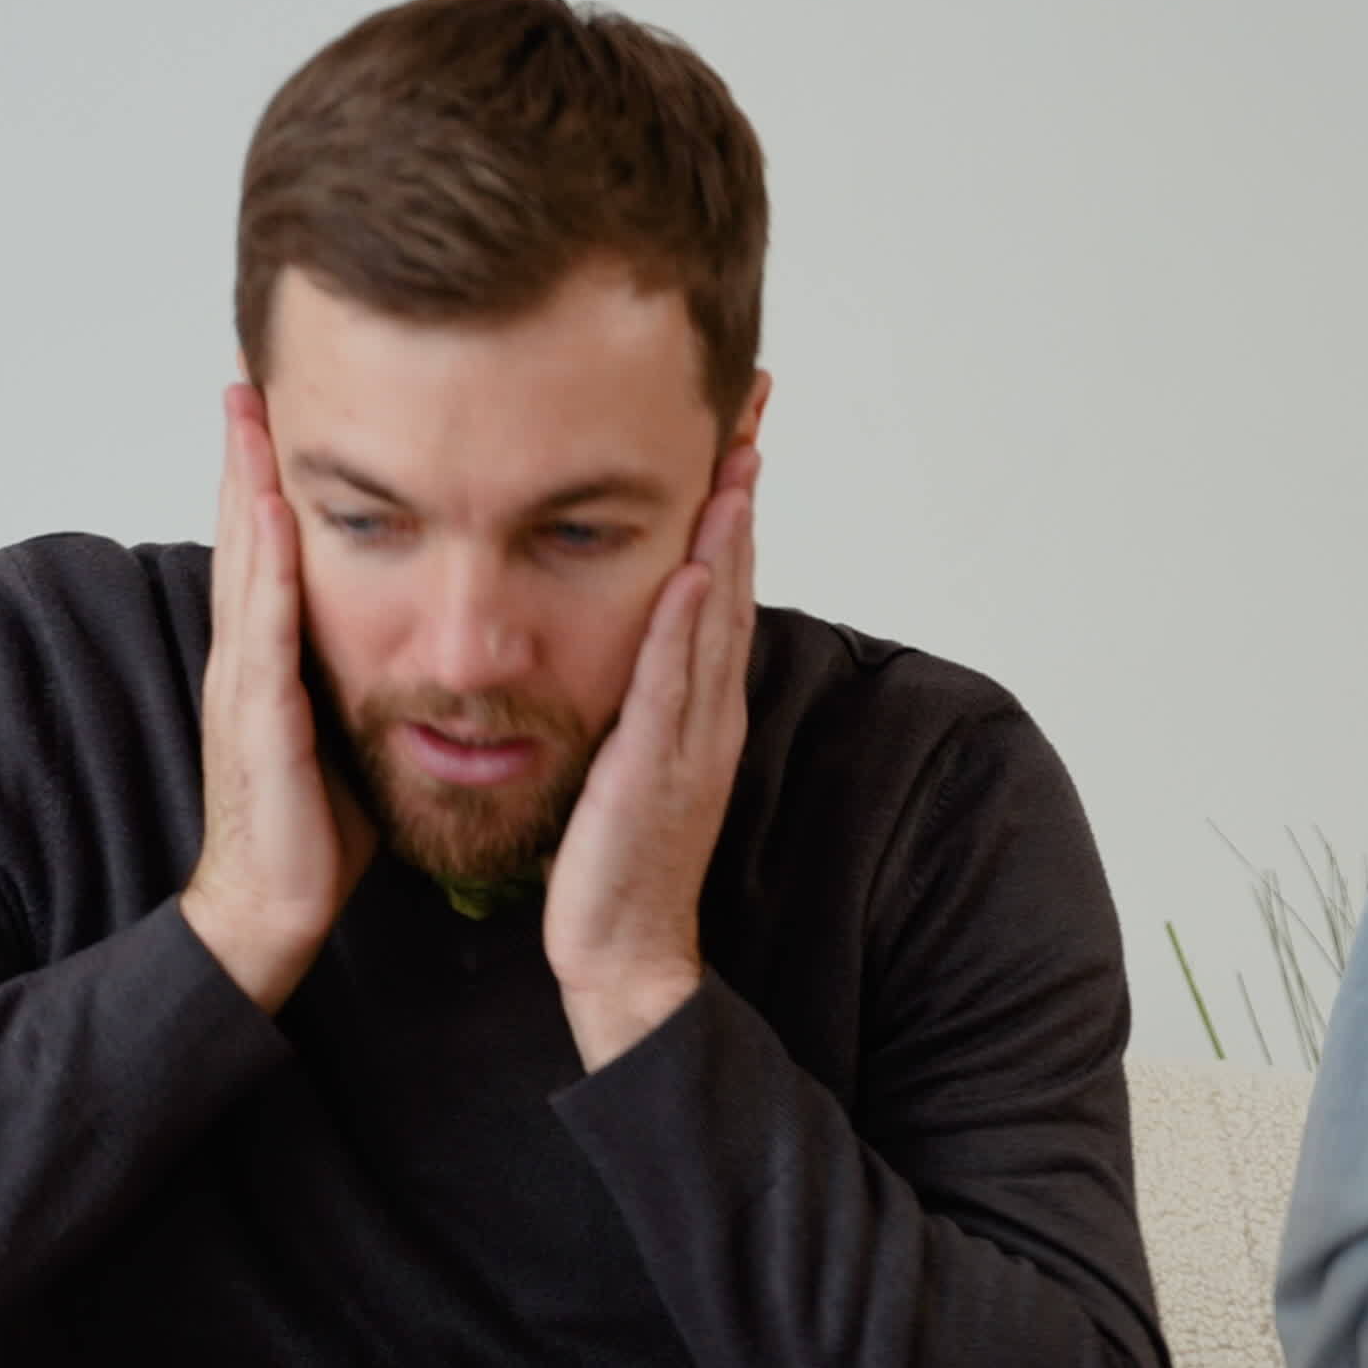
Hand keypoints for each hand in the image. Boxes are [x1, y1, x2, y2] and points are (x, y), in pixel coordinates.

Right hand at [177, 384, 374, 1009]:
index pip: (269, 545)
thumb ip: (363, 676)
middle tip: (245, 367)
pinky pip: (262, 630)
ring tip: (244, 409)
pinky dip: (263, 566)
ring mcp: (244, 687)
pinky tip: (269, 513)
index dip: (267, 472)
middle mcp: (246, 659)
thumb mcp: (346, 730)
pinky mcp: (259, 723)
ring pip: (244, 564)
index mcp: (271, 659)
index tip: (278, 398)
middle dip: (242, 450)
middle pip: (242, 532)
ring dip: (240, 483)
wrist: (271, 916)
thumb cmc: (315, 832)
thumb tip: (415, 638)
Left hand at [544, 446, 760, 1069]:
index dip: (733, 505)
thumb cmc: (615, 868)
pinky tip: (695, 570)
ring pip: (717, 621)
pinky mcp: (656, 772)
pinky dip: (688, 625)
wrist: (626, 958)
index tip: (735, 429)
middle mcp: (710, 715)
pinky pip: (675, 685)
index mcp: (702, 709)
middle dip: (743, 493)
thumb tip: (625, 641)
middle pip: (736, 581)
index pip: (725, 585)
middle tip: (751, 409)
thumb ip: (637, 700)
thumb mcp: (629, 762)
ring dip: (730, 539)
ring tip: (736, 461)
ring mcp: (692, 743)